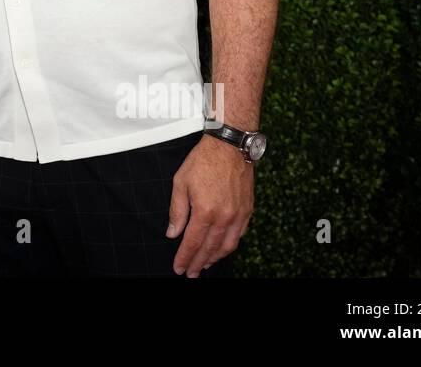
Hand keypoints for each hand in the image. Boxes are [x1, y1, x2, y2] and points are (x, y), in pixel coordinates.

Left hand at [165, 134, 253, 276]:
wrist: (229, 146)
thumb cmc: (203, 161)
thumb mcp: (181, 182)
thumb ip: (177, 211)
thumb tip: (172, 233)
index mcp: (205, 211)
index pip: (192, 242)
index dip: (185, 258)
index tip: (179, 268)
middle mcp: (224, 217)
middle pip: (210, 248)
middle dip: (199, 263)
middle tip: (191, 273)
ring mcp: (239, 215)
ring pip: (227, 246)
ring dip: (215, 258)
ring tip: (205, 265)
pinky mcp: (248, 210)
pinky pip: (240, 235)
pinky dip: (230, 245)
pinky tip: (222, 248)